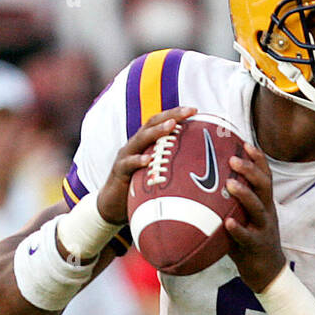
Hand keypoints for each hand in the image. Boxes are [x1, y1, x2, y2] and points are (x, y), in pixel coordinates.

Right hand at [96, 106, 197, 225]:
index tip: (195, 110)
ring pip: (140, 139)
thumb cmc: (139, 188)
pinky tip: (148, 160)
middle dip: (171, 115)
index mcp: (146, 143)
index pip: (161, 122)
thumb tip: (201, 169)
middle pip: (151, 124)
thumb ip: (172, 165)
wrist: (112, 205)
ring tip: (171, 126)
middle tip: (188, 111)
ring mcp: (126, 156)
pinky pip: (128, 164)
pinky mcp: (119, 171)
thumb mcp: (157, 172)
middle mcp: (136, 145)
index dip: (176, 114)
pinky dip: (138, 161)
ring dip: (156, 132)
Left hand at [223, 144, 285, 293]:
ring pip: (258, 208)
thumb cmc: (248, 242)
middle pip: (264, 186)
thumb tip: (200, 185)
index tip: (244, 143)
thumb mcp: (243, 218)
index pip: (265, 176)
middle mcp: (266, 212)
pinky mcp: (257, 246)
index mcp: (264, 203)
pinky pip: (248, 236)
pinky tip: (228, 222)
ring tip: (230, 184)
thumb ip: (229, 203)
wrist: (267, 272)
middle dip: (250, 171)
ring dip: (245, 194)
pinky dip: (239, 229)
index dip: (257, 159)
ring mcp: (263, 229)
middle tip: (233, 159)